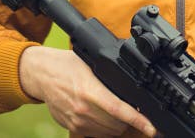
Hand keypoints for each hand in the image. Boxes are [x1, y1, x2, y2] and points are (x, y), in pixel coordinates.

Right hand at [19, 46, 156, 136]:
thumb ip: (111, 77)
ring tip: (122, 113)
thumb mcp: (92, 64)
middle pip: (118, 125)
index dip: (139, 121)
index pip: (119, 110)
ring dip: (120, 126)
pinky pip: (96, 134)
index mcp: (90, 91)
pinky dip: (106, 129)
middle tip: (137, 112)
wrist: (42, 74)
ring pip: (109, 133)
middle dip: (132, 121)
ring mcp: (77, 121)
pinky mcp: (72, 127)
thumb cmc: (68, 65)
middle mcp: (83, 109)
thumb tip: (133, 87)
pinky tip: (107, 117)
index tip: (152, 128)